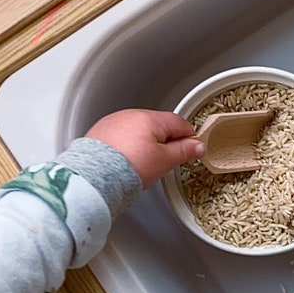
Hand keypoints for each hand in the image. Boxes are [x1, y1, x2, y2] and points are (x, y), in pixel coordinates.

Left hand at [85, 109, 203, 188]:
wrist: (96, 177)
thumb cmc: (129, 167)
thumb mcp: (165, 161)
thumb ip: (184, 151)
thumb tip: (197, 146)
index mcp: (150, 118)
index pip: (179, 123)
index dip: (189, 137)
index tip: (192, 149)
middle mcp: (130, 115)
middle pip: (158, 125)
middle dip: (165, 141)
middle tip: (167, 161)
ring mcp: (114, 123)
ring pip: (138, 130)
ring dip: (145, 143)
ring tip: (144, 164)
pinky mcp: (100, 134)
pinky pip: (121, 137)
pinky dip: (128, 147)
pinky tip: (128, 162)